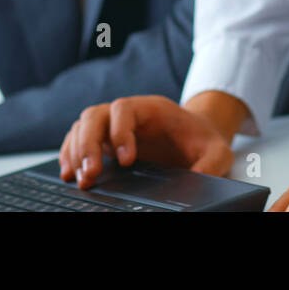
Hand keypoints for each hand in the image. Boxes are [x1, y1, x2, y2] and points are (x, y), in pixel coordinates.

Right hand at [58, 95, 233, 188]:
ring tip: (80, 178)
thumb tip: (199, 181)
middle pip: (95, 115)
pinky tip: (69, 174)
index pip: (124, 108)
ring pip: (82, 126)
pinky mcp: (105, 141)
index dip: (120, 132)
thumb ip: (212, 164)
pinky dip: (70, 153)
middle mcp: (128, 113)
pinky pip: (78, 139)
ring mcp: (113, 126)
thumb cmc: (204, 141)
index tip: (127, 161)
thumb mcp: (218, 151)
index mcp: (153, 108)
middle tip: (91, 174)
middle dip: (88, 143)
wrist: (197, 137)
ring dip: (76, 150)